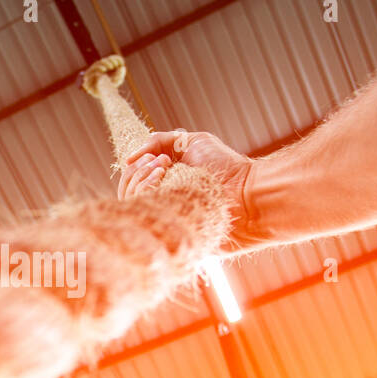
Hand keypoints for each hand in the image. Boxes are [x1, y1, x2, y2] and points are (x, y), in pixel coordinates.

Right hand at [118, 129, 256, 246]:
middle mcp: (162, 202)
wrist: (249, 194)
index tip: (156, 159)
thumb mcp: (192, 142)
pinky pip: (145, 223)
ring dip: (144, 184)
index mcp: (164, 184)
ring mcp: (166, 220)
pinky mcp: (172, 237)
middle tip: (163, 165)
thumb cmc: (226, 166)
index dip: (137, 167)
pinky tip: (167, 189)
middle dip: (140, 173)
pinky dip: (149, 202)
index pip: (131, 180)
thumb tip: (128, 159)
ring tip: (166, 174)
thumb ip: (159, 141)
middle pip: (127, 192)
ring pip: (132, 207)